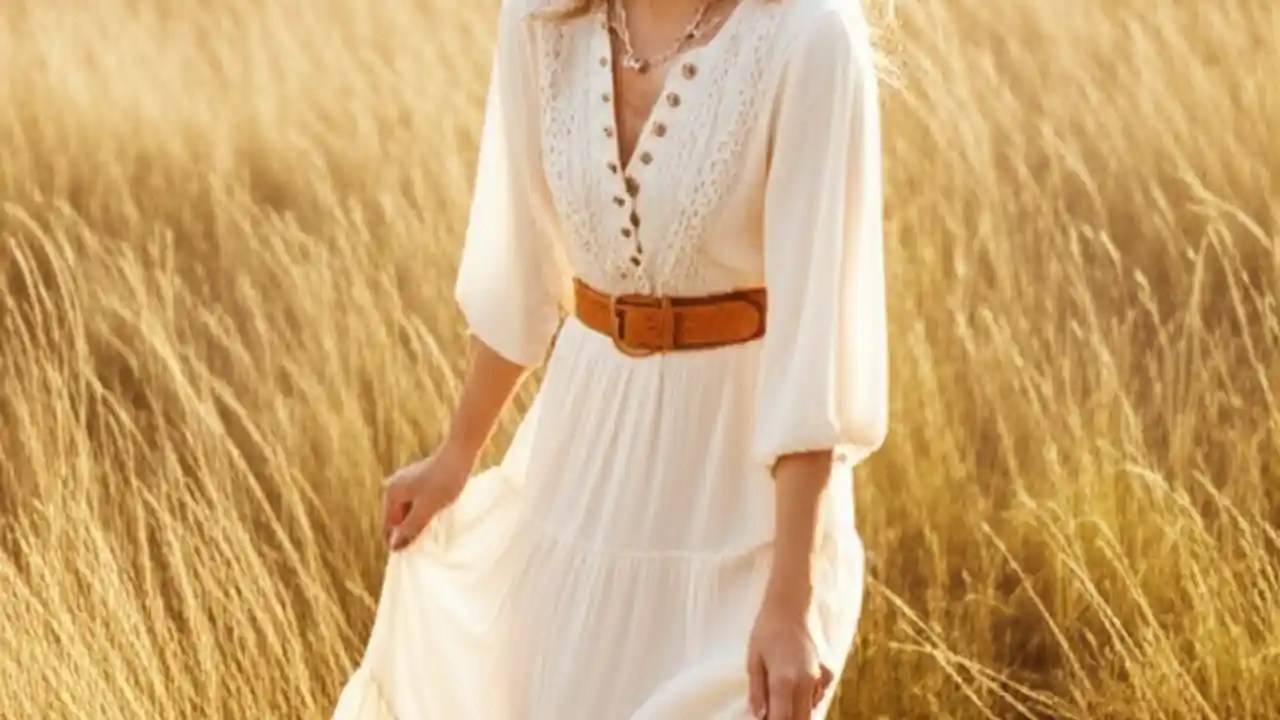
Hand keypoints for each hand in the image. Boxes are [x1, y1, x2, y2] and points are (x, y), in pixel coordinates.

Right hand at [381, 445, 472, 550]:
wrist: (460, 454)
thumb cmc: (443, 482)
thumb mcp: (426, 509)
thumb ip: (410, 528)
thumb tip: (393, 546)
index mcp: (392, 493)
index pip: (389, 525)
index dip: (397, 540)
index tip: (409, 555)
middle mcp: (394, 485)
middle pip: (397, 517)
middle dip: (407, 530)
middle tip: (421, 546)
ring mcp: (407, 480)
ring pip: (408, 509)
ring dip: (416, 521)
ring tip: (429, 532)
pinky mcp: (419, 478)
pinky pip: (416, 501)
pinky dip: (423, 510)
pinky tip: (435, 516)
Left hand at [746, 595, 833, 718]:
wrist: (790, 606)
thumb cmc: (766, 631)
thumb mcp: (754, 660)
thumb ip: (757, 691)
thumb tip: (759, 716)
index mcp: (783, 681)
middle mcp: (805, 683)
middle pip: (799, 719)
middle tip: (773, 712)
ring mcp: (819, 678)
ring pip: (810, 711)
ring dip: (796, 713)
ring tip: (780, 702)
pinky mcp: (828, 673)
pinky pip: (818, 697)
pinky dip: (807, 700)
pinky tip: (795, 688)